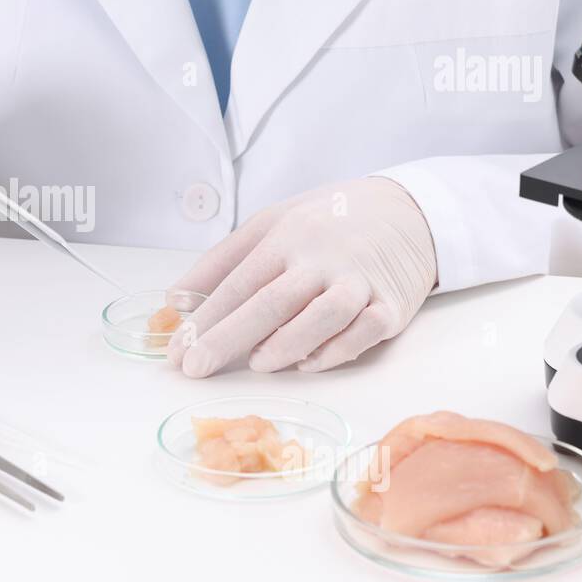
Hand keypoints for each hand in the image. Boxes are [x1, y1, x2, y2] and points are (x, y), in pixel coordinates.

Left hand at [166, 178, 436, 375]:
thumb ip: (221, 262)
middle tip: (196, 369)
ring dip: (286, 344)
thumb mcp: (269, 224)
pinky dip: (335, 351)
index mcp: (287, 235)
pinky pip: (364, 332)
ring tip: (257, 364)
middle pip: (272, 301)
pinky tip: (307, 362)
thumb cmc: (325, 222)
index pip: (239, 282)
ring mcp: (360, 281)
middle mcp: (323, 257)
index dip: (205, 320)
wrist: (407, 211)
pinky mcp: (393, 305)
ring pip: (323, 316)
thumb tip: (174, 299)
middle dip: (228, 338)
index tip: (177, 352)